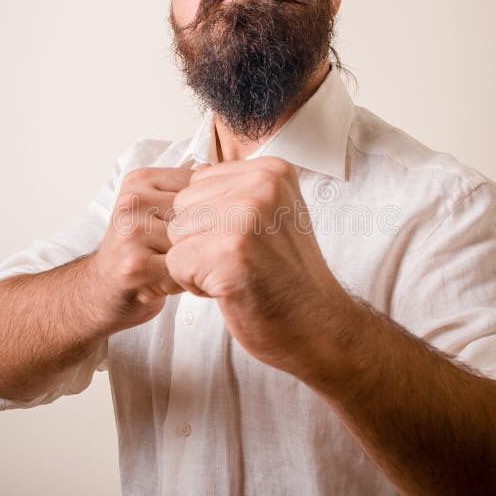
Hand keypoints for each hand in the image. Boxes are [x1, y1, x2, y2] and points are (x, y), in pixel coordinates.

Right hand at [89, 166, 195, 332]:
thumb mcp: (157, 211)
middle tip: (196, 251)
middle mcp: (132, 202)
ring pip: (194, 242)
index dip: (210, 210)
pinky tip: (177, 281)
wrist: (100, 291)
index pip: (199, 185)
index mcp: (140, 181)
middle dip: (206, 238)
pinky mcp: (135, 265)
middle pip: (199, 215)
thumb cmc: (137, 250)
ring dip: (200, 260)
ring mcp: (131, 233)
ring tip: (185, 266)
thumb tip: (219, 173)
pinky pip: (184, 269)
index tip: (201, 227)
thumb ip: (186, 193)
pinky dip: (189, 280)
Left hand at [165, 157, 349, 373]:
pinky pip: (176, 263)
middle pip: (183, 206)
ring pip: (176, 234)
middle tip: (241, 262)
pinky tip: (230, 290)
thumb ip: (236, 192)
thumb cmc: (288, 277)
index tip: (247, 242)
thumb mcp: (273, 214)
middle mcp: (260, 186)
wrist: (319, 325)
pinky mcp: (230, 252)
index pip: (199, 183)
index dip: (211, 221)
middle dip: (199, 239)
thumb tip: (194, 174)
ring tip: (236, 274)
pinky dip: (195, 285)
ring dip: (196, 263)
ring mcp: (246, 218)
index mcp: (271, 171)